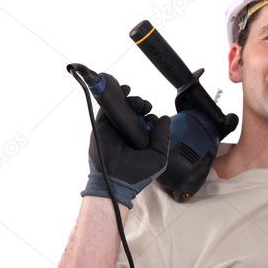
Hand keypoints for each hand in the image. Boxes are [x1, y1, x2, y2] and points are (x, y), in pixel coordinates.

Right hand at [82, 83, 171, 207]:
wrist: (115, 179)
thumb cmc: (137, 173)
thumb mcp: (158, 156)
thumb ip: (162, 137)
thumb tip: (164, 118)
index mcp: (141, 140)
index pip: (147, 122)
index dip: (151, 117)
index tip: (152, 120)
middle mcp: (129, 132)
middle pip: (137, 111)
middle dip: (143, 105)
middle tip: (145, 108)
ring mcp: (116, 127)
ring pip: (125, 106)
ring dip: (133, 100)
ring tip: (138, 103)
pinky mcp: (103, 123)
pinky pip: (108, 105)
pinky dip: (115, 94)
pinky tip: (124, 89)